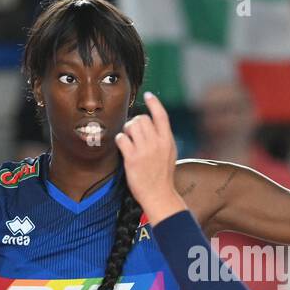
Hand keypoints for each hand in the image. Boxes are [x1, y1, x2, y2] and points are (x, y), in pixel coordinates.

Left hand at [115, 92, 185, 223]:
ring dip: (126, 130)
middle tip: (133, 132)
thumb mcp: (170, 153)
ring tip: (128, 139)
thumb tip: (156, 126)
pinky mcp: (132, 159)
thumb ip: (163, 138)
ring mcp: (144, 150)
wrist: (158, 194)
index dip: (154, 103)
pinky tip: (122, 146)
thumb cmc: (162, 175)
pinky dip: (120, 139)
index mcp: (167, 140)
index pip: (161, 115)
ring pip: (131, 126)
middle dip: (135, 121)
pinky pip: (122, 139)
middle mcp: (156, 142)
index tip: (148, 95)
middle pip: (142, 118)